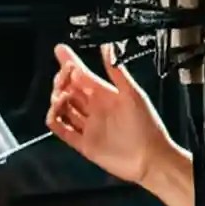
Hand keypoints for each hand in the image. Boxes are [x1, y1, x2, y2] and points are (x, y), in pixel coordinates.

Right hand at [46, 43, 177, 185]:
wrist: (150, 158)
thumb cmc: (147, 125)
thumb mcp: (133, 94)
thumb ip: (117, 71)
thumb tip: (109, 47)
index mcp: (106, 95)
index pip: (83, 75)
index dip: (70, 62)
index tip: (60, 50)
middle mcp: (95, 109)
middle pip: (69, 89)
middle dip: (62, 79)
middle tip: (64, 74)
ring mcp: (88, 126)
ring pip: (63, 108)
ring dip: (57, 98)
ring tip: (62, 94)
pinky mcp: (83, 143)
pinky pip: (62, 129)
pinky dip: (54, 119)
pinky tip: (56, 111)